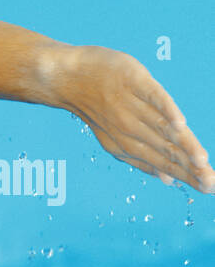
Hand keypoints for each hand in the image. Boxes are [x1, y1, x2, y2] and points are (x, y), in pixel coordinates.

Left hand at [53, 45, 214, 192]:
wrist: (67, 77)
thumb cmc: (98, 106)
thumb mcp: (115, 137)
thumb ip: (142, 158)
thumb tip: (167, 181)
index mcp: (124, 145)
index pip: (162, 163)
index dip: (185, 176)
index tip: (209, 188)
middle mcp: (128, 129)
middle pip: (166, 151)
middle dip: (190, 169)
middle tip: (213, 184)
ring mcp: (130, 105)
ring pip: (162, 129)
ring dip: (182, 146)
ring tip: (202, 162)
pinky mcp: (133, 81)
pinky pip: (152, 98)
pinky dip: (166, 110)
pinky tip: (181, 124)